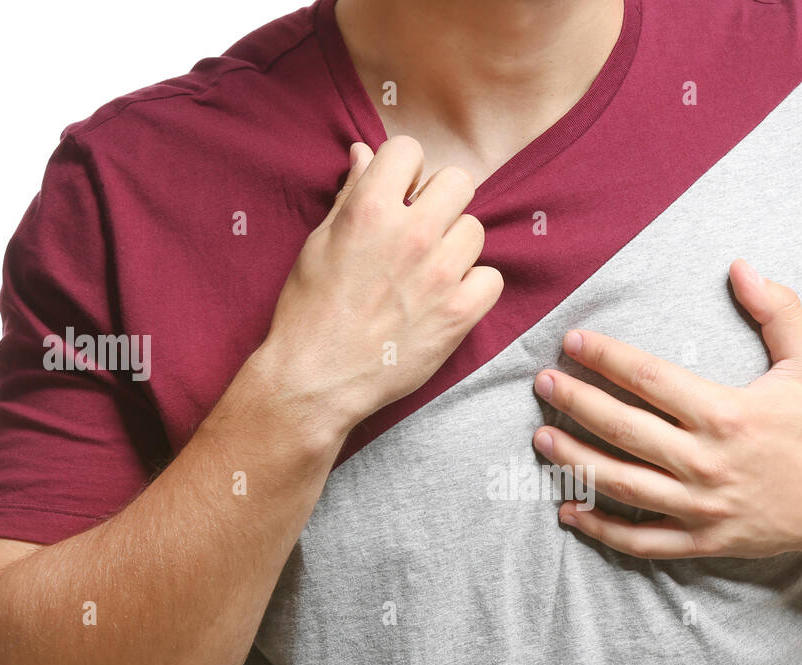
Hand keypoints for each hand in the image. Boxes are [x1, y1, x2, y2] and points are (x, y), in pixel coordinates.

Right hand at [261, 135, 503, 437]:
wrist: (317, 379)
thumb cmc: (309, 310)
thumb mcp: (319, 242)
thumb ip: (351, 194)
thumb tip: (363, 151)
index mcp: (370, 209)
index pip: (409, 149)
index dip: (405, 171)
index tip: (398, 195)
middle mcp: (410, 234)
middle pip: (459, 182)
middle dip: (441, 201)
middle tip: (422, 230)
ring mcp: (440, 275)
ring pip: (476, 230)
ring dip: (457, 246)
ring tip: (430, 270)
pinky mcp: (459, 313)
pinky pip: (492, 278)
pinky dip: (475, 287)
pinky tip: (448, 298)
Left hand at [532, 261, 801, 559]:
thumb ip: (777, 309)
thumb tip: (740, 265)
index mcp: (725, 413)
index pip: (649, 378)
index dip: (605, 357)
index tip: (572, 341)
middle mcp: (706, 461)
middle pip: (623, 429)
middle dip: (576, 404)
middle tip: (543, 385)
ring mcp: (701, 506)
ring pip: (621, 484)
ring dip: (575, 462)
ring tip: (542, 440)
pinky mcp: (702, 540)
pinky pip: (640, 540)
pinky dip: (601, 528)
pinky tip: (568, 510)